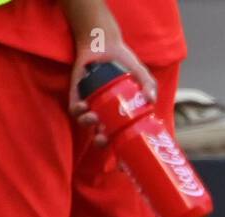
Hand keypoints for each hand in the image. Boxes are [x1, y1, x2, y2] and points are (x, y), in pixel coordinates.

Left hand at [66, 11, 156, 146]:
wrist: (104, 44)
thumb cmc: (125, 62)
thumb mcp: (142, 75)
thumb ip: (149, 86)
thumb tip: (151, 101)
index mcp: (123, 116)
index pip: (123, 140)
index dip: (122, 153)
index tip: (123, 163)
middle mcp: (106, 115)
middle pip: (103, 138)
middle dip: (102, 142)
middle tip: (104, 139)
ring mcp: (91, 106)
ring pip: (88, 125)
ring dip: (89, 125)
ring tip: (94, 117)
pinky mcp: (77, 96)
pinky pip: (74, 110)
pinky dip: (77, 111)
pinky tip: (83, 105)